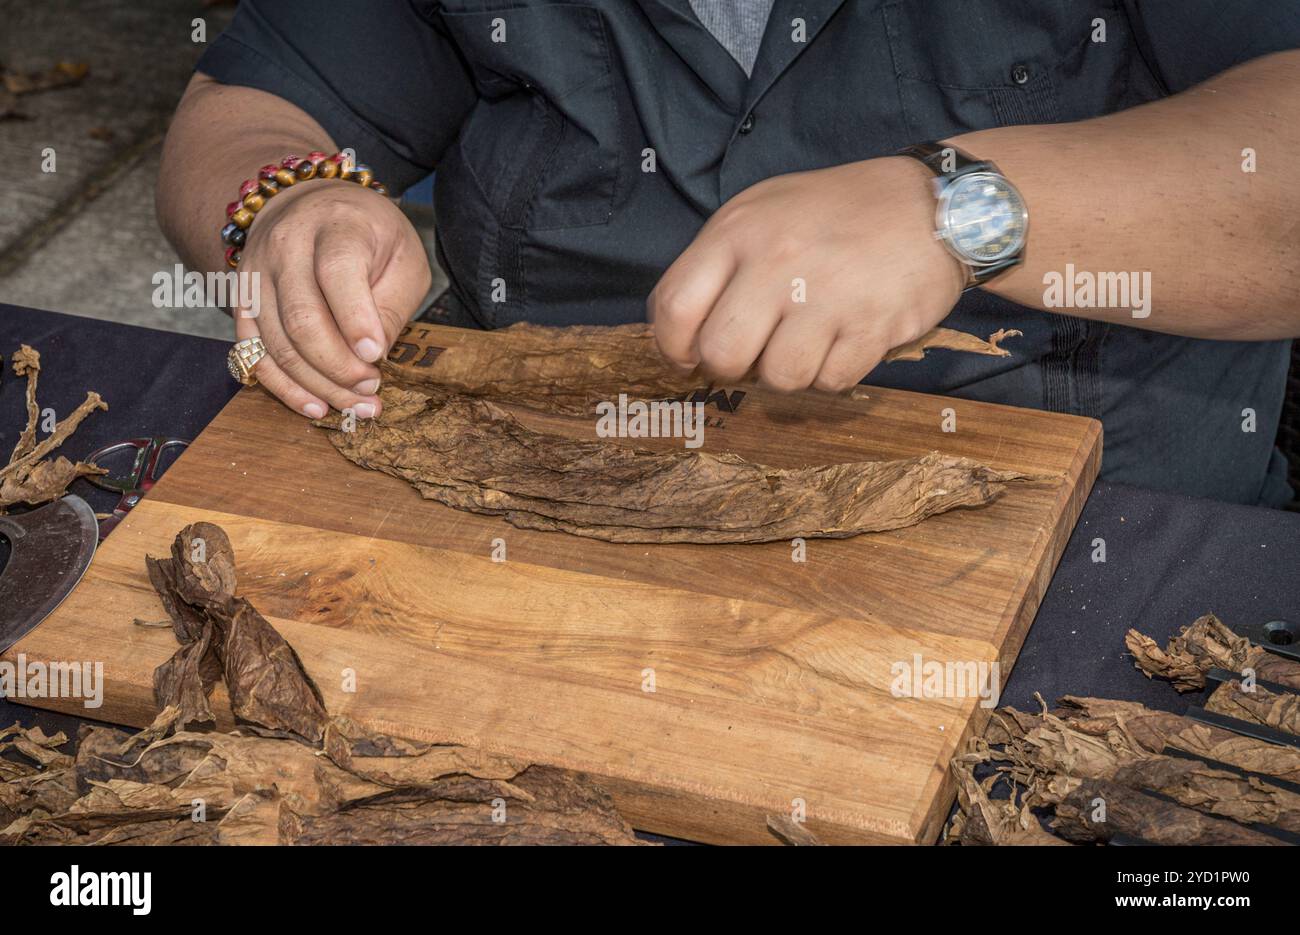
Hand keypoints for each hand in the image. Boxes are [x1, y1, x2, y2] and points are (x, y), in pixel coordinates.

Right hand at [233, 180, 431, 417]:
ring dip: (317, 385)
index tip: (376, 355)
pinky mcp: (242, 303)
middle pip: (302, 318)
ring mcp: (256, 275)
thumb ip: (391, 305)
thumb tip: (372, 357)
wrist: (312, 207)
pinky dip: (284, 388)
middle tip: (372, 388)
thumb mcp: (403, 259)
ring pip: (277, 344)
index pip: (337, 272)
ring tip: (357, 406)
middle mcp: (285, 246)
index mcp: (336, 225)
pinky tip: (315, 407)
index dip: (355, 320)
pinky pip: (254, 355)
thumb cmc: (370, 237)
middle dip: (339, 366)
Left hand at [648, 157, 965, 391]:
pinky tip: (845, 339)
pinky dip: (834, 372)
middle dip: (733, 367)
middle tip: (755, 352)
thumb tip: (685, 340)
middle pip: (721, 354)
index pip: (673, 307)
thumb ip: (719, 266)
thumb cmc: (837, 214)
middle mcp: (777, 261)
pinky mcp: (872, 325)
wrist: (936, 204)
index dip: (673, 347)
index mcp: (739, 231)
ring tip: (808, 340)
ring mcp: (827, 295)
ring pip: (778, 378)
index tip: (689, 357)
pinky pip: (830, 382)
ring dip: (790, 372)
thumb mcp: (763, 212)